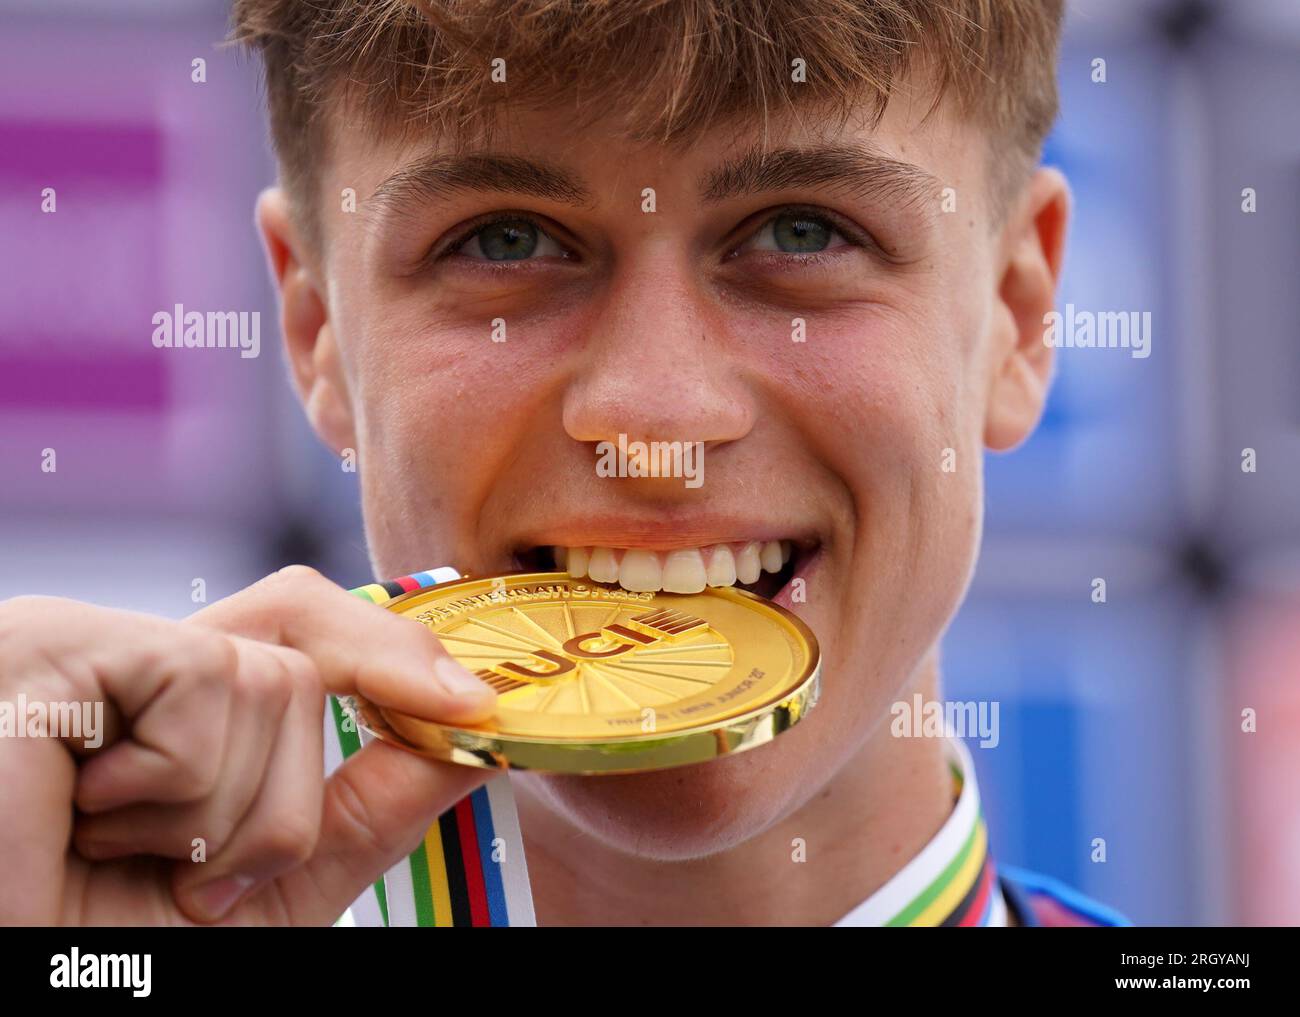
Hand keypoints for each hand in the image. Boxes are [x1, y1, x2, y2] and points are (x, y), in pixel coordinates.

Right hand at [0, 565, 495, 925]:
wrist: (5, 979)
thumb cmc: (105, 955)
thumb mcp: (268, 892)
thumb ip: (367, 810)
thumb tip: (476, 738)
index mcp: (172, 714)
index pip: (304, 626)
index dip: (394, 654)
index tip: (477, 710)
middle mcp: (133, 665)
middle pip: (304, 650)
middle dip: (283, 798)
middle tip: (197, 884)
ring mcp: (96, 645)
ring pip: (275, 679)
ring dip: (220, 815)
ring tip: (112, 855)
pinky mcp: (60, 641)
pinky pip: (210, 684)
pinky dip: (174, 786)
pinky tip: (78, 820)